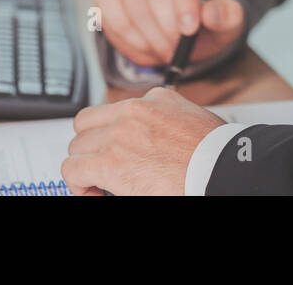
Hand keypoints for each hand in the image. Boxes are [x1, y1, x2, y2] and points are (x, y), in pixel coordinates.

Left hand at [63, 87, 225, 194]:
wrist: (220, 168)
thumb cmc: (215, 153)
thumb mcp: (192, 119)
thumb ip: (167, 120)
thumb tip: (156, 140)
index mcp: (156, 99)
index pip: (114, 109)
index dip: (110, 134)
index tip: (115, 149)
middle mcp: (133, 111)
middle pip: (87, 125)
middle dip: (92, 148)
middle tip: (103, 167)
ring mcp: (119, 135)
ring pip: (77, 147)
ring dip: (85, 166)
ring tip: (99, 183)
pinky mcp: (111, 162)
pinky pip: (72, 170)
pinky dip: (78, 185)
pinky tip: (94, 192)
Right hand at [94, 0, 245, 66]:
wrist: (179, 24)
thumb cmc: (204, 19)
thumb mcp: (227, 21)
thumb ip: (228, 16)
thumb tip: (211, 14)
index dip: (185, 0)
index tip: (189, 30)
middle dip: (167, 26)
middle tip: (176, 51)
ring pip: (133, 4)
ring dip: (149, 37)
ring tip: (165, 51)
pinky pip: (109, 15)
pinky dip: (128, 39)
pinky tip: (145, 47)